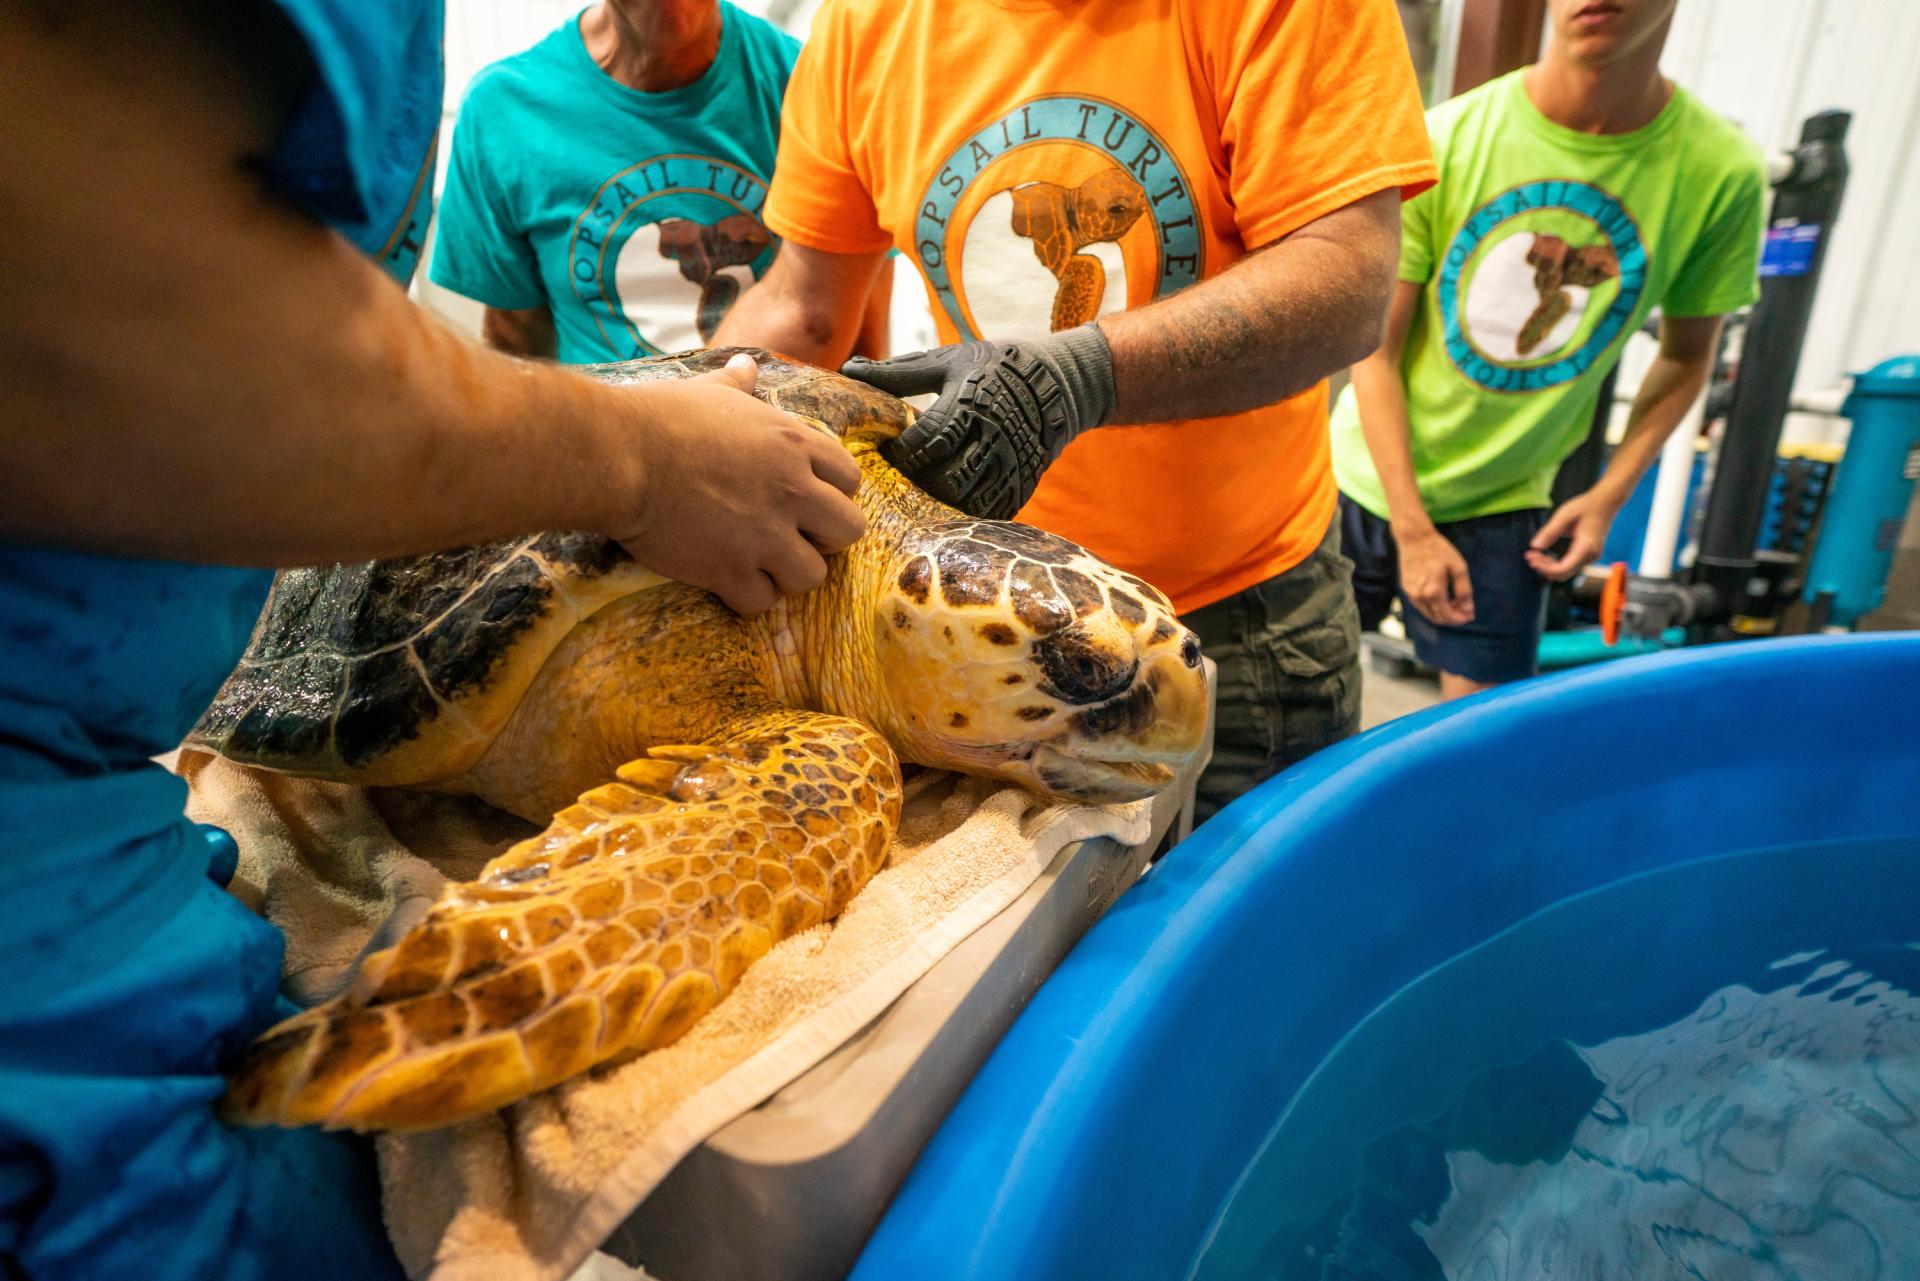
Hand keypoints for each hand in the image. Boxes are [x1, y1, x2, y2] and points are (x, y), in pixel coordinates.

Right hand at [608, 354, 865, 614]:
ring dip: (789, 573)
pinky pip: (764, 602)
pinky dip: (748, 596)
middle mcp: (791, 491)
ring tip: (762, 563)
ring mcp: (764, 535)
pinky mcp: (730, 570)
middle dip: (825, 538)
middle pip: (849, 531)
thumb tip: (745, 365)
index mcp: (793, 444)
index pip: (850, 479)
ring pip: (813, 576)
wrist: (619, 456)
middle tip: (793, 535)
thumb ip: (737, 383)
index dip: (832, 492)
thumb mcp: (708, 391)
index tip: (807, 498)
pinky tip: (729, 579)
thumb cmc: (660, 418)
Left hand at [843, 325, 1115, 518]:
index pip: (925, 440)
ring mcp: (1010, 466)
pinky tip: (944, 503)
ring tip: (915, 494)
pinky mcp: (1022, 485)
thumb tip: (848, 369)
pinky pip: (988, 512)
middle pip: (944, 478)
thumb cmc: (996, 366)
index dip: (898, 452)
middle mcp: (992, 438)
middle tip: (894, 481)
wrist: (1061, 384)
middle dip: (914, 483)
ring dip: (936, 501)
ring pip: (965, 501)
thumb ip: (897, 372)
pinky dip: (963, 512)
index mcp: (969, 404)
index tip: (882, 453)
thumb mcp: (948, 360)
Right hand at [1396, 524, 1474, 625]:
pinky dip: (1433, 608)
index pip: (1448, 616)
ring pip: (1429, 615)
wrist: (1414, 539)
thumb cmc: (1438, 550)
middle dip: (1453, 618)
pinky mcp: (1406, 590)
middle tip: (1465, 610)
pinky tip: (1442, 599)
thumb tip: (1468, 610)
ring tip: (1454, 604)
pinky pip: (1421, 607)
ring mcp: (1411, 595)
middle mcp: (1420, 597)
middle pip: (1438, 618)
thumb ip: (1464, 590)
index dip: (1461, 619)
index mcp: (1433, 591)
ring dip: (1443, 614)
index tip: (1470, 615)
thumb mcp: (1458, 567)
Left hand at [1526, 489, 1617, 581]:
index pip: (1562, 569)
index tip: (1530, 557)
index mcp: (1586, 548)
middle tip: (1529, 555)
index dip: (1544, 567)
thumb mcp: (1564, 516)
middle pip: (1563, 573)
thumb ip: (1550, 532)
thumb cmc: (1585, 507)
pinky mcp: (1588, 556)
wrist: (1605, 503)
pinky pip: (1570, 566)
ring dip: (1548, 566)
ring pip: (1566, 572)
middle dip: (1544, 567)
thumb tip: (1535, 546)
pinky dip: (1556, 564)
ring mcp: (1591, 558)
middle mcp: (1590, 557)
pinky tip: (1545, 555)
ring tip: (1534, 554)